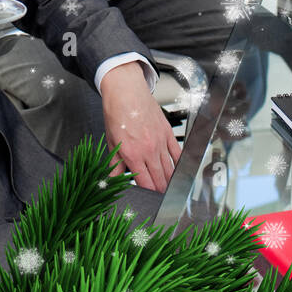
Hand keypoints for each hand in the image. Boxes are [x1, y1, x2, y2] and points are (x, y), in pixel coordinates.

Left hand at [100, 61, 181, 190]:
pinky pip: (177, 153)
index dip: (149, 194)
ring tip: (171, 191)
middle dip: (161, 192)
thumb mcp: (111, 141)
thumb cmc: (117, 113)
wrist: (126, 91)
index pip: (145, 183)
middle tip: (163, 200)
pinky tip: (180, 172)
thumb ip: (115, 164)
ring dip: (171, 182)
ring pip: (170, 169)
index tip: (150, 200)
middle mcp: (148, 150)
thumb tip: (112, 179)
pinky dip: (179, 164)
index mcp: (133, 154)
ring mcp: (160, 142)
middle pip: (160, 179)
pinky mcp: (167, 133)